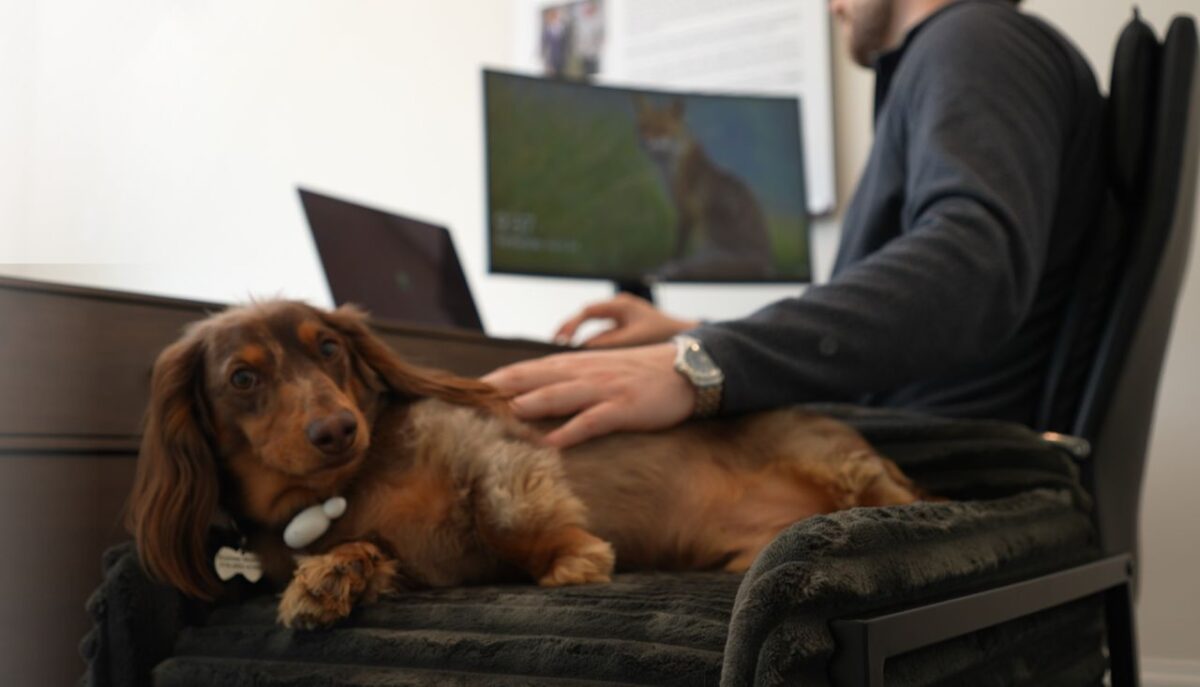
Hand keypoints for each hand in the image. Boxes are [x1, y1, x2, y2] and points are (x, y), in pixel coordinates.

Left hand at [482, 343, 693, 447]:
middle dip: (501, 389)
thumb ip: (571, 381)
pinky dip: (570, 431)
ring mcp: (604, 389)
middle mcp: (584, 372)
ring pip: (558, 395)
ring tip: (501, 417)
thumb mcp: (602, 372)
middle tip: (469, 403)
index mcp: (576, 364)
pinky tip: (551, 443)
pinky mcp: (624, 407)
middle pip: (534, 378)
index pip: (528, 368)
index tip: (468, 390)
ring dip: (529, 405)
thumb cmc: (641, 375)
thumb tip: (537, 395)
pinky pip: (592, 420)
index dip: (498, 378)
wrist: (689, 369)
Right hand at [554, 293, 699, 347]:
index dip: (572, 324)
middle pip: (587, 317)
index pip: (589, 311)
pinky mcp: (626, 334)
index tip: (561, 340)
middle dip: (569, 330)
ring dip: (579, 341)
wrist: (692, 346)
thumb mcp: (636, 340)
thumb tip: (581, 349)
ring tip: (563, 356)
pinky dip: (592, 348)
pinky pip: (602, 339)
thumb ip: (609, 344)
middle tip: (554, 346)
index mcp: (623, 305)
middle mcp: (620, 309)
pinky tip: (583, 361)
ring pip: (594, 329)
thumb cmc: (666, 338)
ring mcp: (622, 321)